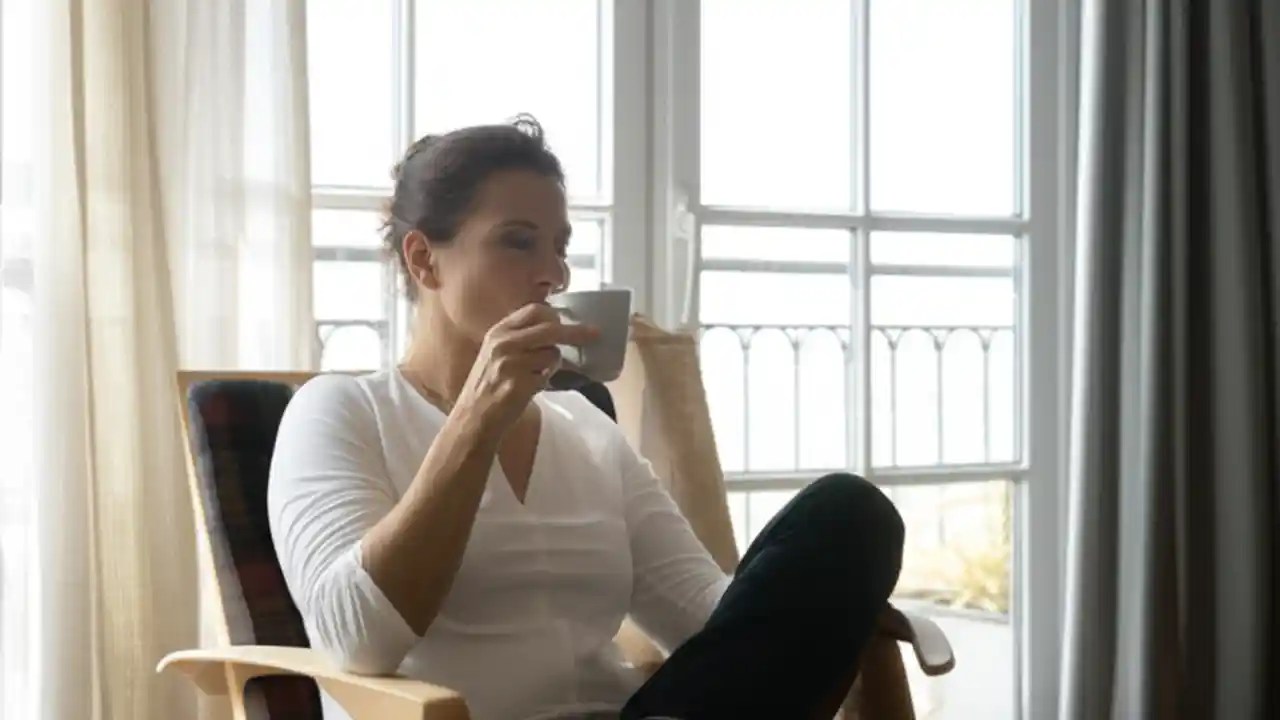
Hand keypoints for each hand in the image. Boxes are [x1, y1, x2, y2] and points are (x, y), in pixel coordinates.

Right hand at [453, 303, 599, 438]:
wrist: (473, 417)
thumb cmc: (487, 385)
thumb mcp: (495, 352)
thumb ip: (519, 337)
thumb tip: (554, 327)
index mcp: (498, 332)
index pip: (534, 311)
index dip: (555, 314)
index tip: (567, 320)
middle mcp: (503, 344)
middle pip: (551, 329)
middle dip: (576, 332)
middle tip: (595, 334)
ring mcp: (511, 364)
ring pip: (552, 354)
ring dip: (551, 365)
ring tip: (533, 376)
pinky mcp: (519, 384)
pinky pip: (547, 376)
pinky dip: (544, 381)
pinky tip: (528, 388)